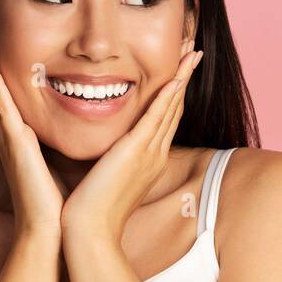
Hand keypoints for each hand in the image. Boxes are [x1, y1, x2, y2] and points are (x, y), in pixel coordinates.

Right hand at [0, 13, 65, 238]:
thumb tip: (85, 123)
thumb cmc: (62, 202)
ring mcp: (10, 137)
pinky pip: (0, 108)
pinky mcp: (15, 145)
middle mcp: (11, 132)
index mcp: (23, 135)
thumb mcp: (63, 160)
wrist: (56, 232)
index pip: (9, 89)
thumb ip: (63, 141)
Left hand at [60, 43, 203, 242]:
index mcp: (149, 159)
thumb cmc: (91, 209)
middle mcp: (156, 153)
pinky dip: (168, 95)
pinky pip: (157, 117)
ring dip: (182, 76)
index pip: (165, 117)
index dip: (173, 90)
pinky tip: (176, 77)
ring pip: (171, 106)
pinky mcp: (137, 151)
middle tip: (193, 50)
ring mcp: (150, 152)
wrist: (89, 231)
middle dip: (184, 76)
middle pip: (175, 107)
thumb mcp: (106, 176)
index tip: (179, 68)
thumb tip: (103, 146)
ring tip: (191, 52)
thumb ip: (109, 158)